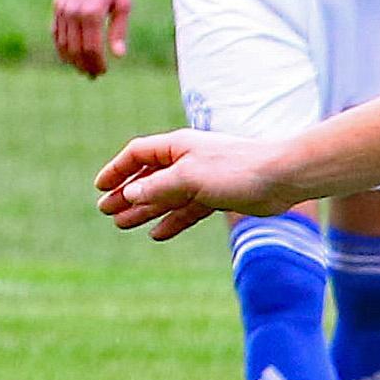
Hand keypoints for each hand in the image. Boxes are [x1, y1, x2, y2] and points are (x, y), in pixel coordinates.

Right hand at [52, 0, 131, 76]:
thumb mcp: (124, 4)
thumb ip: (118, 30)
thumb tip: (118, 55)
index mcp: (92, 11)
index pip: (92, 47)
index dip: (96, 63)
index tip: (102, 72)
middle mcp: (73, 11)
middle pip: (76, 48)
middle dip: (84, 65)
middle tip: (94, 76)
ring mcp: (62, 9)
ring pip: (63, 43)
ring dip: (72, 60)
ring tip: (83, 70)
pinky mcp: (56, 7)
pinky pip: (56, 33)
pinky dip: (61, 48)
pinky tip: (70, 57)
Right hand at [95, 130, 294, 240]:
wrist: (280, 178)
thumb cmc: (235, 170)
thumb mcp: (188, 177)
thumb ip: (157, 186)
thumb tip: (129, 194)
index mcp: (178, 146)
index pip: (138, 154)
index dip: (117, 170)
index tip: (99, 187)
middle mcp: (189, 160)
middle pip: (149, 177)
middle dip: (127, 194)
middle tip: (105, 212)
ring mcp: (203, 179)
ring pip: (167, 196)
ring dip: (145, 209)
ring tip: (122, 225)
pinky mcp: (218, 196)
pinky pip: (188, 209)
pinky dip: (173, 220)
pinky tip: (157, 234)